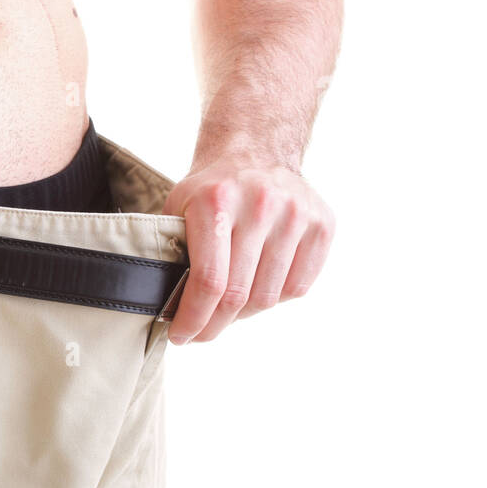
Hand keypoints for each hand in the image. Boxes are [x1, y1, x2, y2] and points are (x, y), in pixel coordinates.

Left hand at [161, 156, 334, 343]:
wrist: (255, 152)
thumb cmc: (210, 191)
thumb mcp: (177, 209)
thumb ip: (169, 253)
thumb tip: (163, 307)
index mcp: (216, 202)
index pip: (209, 280)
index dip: (194, 318)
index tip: (181, 336)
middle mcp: (261, 204)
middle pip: (238, 294)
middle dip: (214, 325)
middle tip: (200, 333)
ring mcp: (297, 214)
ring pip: (269, 296)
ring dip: (243, 314)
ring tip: (227, 309)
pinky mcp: (323, 224)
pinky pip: (298, 286)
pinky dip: (274, 298)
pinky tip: (256, 289)